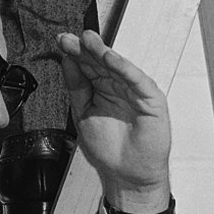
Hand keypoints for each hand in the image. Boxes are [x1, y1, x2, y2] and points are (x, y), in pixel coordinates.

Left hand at [47, 29, 176, 213]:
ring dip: (102, 52)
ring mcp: (135, 91)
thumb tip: (67, 61)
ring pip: (118, 66)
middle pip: (100, 62)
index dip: (74, 53)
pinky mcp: (151, 99)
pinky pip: (136, 79)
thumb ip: (76, 87)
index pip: (87, 66)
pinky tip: (110, 58)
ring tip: (88, 41)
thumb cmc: (109, 150)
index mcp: (102, 89)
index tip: (61, 42)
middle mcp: (118, 87)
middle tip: (70, 38)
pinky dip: (124, 68)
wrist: (127, 175)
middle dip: (85, 49)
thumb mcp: (83, 113)